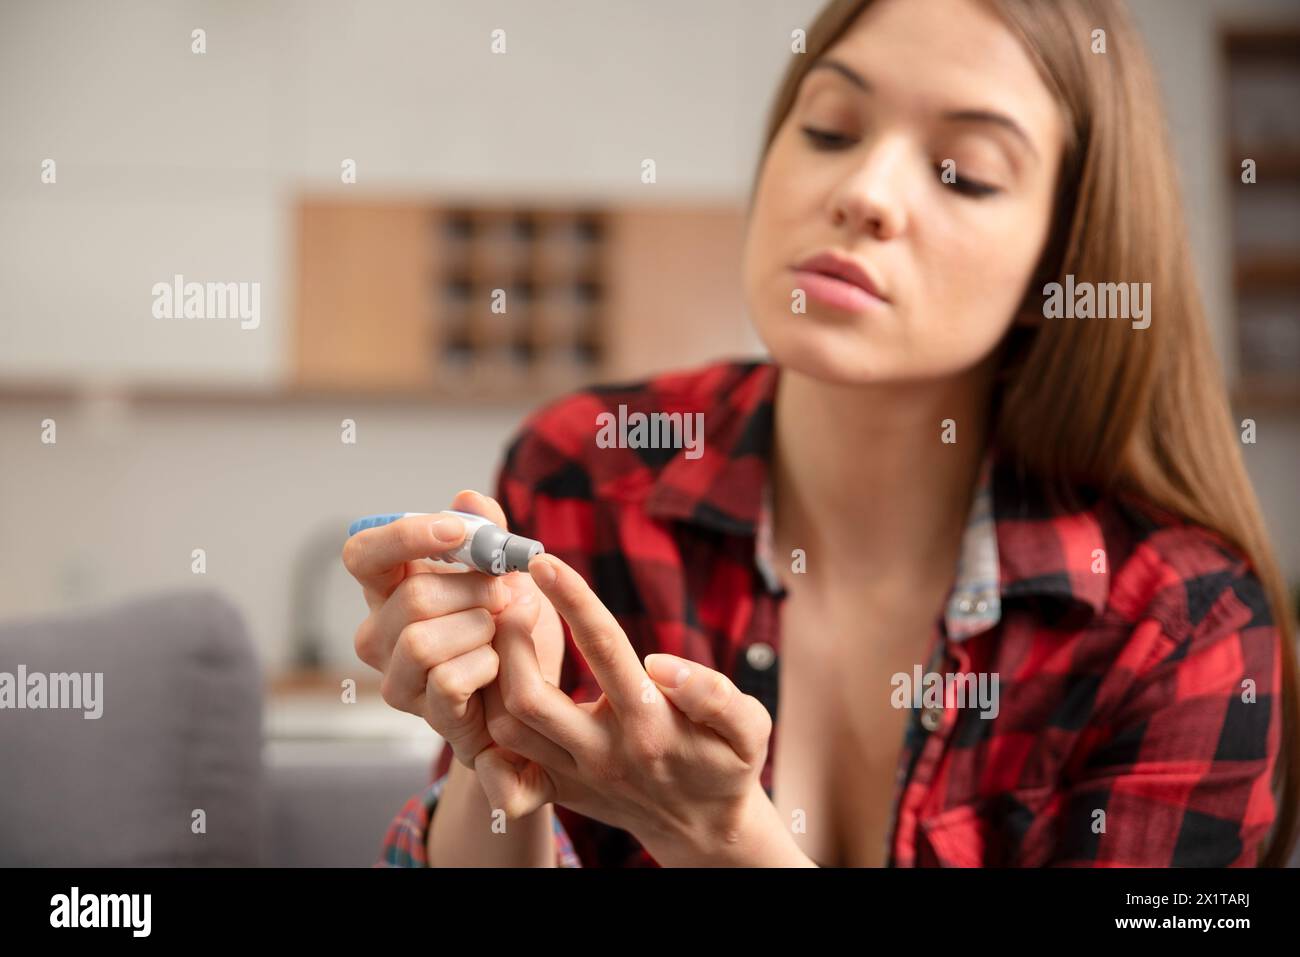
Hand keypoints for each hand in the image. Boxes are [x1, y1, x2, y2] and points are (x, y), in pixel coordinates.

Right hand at [342, 489, 564, 768]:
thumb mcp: (505, 570)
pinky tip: (498, 664)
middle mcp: (378, 634)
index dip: (404, 537)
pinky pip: (448, 680)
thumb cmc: (511, 625)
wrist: (537, 690)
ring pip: (421, 642)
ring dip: (479, 629)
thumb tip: (468, 498)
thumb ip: (488, 534)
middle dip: (473, 590)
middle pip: (412, 598)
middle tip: (504, 593)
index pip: (362, 554)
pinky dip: (486, 665)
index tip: (457, 532)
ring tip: (499, 631)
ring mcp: (397, 677)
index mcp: (389, 589)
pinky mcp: (425, 714)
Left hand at [474, 553, 788, 865]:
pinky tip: (495, 670)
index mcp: (651, 724)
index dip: (572, 600)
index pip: (603, 649)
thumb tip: (662, 665)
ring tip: (499, 624)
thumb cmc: (726, 764)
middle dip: (510, 637)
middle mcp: (603, 751)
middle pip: (529, 695)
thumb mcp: (748, 729)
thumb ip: (715, 695)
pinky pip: (504, 753)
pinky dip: (490, 710)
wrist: (702, 829)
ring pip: (506, 725)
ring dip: (493, 670)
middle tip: (508, 595)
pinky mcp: (555, 788)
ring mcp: (573, 774)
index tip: (544, 561)